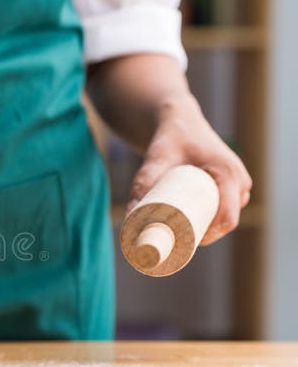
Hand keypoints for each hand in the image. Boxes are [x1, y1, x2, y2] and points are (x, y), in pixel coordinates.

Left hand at [127, 96, 252, 244]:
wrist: (180, 120)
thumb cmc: (169, 140)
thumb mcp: (154, 162)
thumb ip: (141, 186)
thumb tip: (128, 220)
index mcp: (227, 173)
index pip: (225, 217)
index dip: (209, 236)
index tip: (186, 245)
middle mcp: (239, 178)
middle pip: (226, 220)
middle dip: (206, 236)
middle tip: (179, 246)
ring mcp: (239, 181)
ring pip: (228, 216)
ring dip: (212, 230)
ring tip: (186, 241)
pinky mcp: (233, 182)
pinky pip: (230, 208)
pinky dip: (218, 221)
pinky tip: (201, 232)